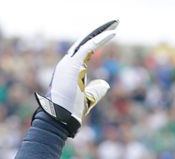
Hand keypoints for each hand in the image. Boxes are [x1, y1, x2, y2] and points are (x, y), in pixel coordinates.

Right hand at [35, 20, 117, 136]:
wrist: (60, 118)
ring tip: (114, 24)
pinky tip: (112, 33)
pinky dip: (100, 38)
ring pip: (87, 41)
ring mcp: (69, 62)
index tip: (109, 35)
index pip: (84, 51)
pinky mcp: (73, 64)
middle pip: (85, 42)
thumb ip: (95, 90)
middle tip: (113, 24)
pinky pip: (89, 46)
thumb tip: (105, 84)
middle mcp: (68, 63)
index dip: (96, 42)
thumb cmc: (71, 111)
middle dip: (99, 32)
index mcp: (70, 70)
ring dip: (101, 31)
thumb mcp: (87, 99)